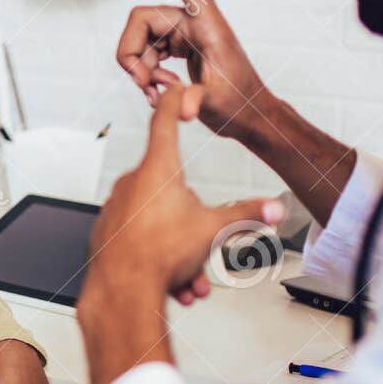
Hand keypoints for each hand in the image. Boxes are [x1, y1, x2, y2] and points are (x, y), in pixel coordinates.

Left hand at [92, 84, 284, 292]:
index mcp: (157, 169)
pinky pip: (141, 238)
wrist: (122, 292)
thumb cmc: (158, 255)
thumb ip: (247, 215)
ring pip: (160, 222)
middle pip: (174, 191)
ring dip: (181, 251)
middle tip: (204, 250)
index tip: (178, 91)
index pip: (165, 120)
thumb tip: (274, 208)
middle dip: (195, 225)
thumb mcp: (213, 229)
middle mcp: (132, 182)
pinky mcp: (107, 231)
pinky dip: (160, 259)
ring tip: (189, 278)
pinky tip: (173, 284)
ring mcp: (116, 206)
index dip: (175, 102)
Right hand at [117, 0, 276, 143]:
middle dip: (132, 53)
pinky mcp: (177, 47)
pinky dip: (145, 72)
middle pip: (143, 19)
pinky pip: (146, 50)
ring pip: (140, 38)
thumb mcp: (217, 103)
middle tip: (145, 84)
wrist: (249, 115)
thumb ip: (196, 101)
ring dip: (140, 67)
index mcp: (207, 24)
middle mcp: (193, 23)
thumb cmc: (241, 103)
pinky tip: (158, 91)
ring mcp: (183, 34)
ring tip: (157, 93)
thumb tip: (181, 109)